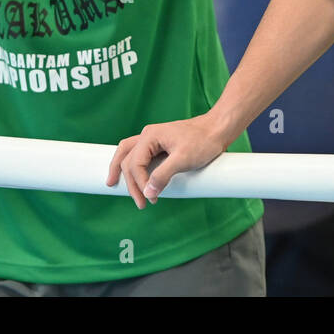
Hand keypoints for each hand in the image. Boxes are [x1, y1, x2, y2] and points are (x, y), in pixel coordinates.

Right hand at [106, 115, 230, 208]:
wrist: (218, 129)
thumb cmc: (203, 141)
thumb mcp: (183, 160)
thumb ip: (163, 175)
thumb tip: (147, 192)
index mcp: (150, 136)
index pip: (135, 163)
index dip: (139, 183)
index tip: (150, 198)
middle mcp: (148, 135)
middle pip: (128, 159)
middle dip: (131, 183)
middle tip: (140, 203)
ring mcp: (154, 139)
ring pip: (129, 153)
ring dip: (123, 170)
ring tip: (114, 184)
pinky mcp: (161, 144)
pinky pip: (140, 154)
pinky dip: (133, 165)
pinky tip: (132, 174)